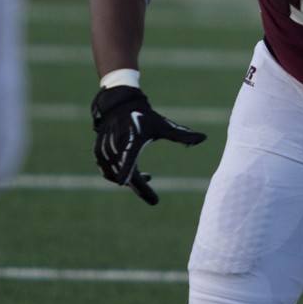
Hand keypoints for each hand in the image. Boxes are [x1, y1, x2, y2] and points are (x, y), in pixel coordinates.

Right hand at [91, 85, 206, 202]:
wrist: (119, 105)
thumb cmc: (144, 116)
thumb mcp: (164, 126)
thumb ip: (182, 135)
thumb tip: (203, 138)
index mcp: (132, 140)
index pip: (130, 159)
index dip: (129, 174)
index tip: (127, 185)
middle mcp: (116, 146)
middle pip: (125, 175)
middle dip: (139, 188)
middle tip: (153, 198)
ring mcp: (105, 150)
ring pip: (116, 175)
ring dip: (131, 181)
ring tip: (147, 177)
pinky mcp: (99, 153)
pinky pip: (107, 172)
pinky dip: (119, 175)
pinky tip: (134, 174)